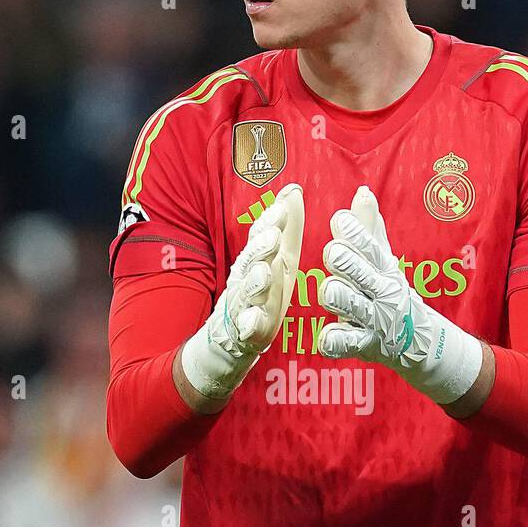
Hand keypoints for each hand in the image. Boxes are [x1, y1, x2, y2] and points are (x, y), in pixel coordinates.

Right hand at [180, 182, 303, 402]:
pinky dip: (249, 324)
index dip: (269, 223)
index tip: (282, 207)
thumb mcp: (280, 258)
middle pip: (251, 260)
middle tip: (274, 236)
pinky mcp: (246, 332)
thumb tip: (294, 189)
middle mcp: (247, 279)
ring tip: (265, 272)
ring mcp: (244, 305)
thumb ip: (287, 228)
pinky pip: (246, 328)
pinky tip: (253, 322)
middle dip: (261, 248)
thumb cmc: (263, 291)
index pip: (259, 237)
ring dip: (256, 281)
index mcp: (256, 260)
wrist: (233, 337)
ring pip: (248, 291)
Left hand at [318, 186, 484, 406]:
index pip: (370, 246)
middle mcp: (381, 293)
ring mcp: (375, 320)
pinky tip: (328, 336)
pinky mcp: (366, 346)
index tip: (339, 219)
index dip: (354, 232)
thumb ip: (370, 230)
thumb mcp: (386, 264)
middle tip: (333, 253)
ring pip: (349, 303)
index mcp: (384, 270)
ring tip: (332, 291)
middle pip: (358, 271)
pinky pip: (345, 342)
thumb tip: (362, 192)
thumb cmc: (392, 297)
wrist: (422, 345)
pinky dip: (335, 340)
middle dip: (344, 260)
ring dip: (338, 296)